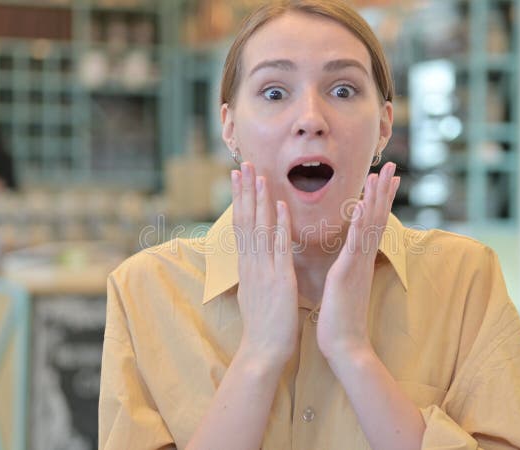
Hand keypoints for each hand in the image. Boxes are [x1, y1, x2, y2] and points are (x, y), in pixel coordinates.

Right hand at [231, 162, 298, 367]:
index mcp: (247, 266)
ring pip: (259, 227)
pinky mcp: (280, 279)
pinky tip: (280, 205)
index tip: (238, 177)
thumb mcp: (254, 293)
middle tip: (242, 164)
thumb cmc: (263, 326)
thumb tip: (252, 259)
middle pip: (245, 219)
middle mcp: (251, 263)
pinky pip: (279, 247)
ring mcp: (264, 270)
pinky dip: (280, 224)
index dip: (240, 199)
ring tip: (258, 174)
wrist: (262, 351)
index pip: (241, 225)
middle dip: (244, 191)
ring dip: (259, 199)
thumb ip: (254, 273)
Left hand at [317, 162, 399, 360]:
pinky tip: (359, 205)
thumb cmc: (341, 320)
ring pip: (370, 226)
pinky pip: (355, 244)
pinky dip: (358, 223)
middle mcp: (363, 259)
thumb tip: (346, 261)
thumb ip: (346, 270)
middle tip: (392, 165)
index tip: (386, 178)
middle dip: (384, 190)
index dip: (380, 199)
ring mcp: (358, 265)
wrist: (345, 346)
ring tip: (380, 174)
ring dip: (375, 198)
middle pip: (377, 217)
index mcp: (360, 261)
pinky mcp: (347, 273)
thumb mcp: (343, 288)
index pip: (373, 223)